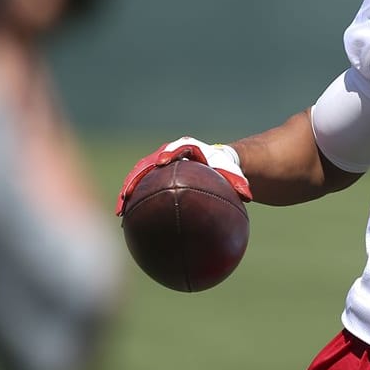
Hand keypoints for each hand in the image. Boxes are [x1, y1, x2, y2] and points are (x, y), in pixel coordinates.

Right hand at [116, 136, 251, 214]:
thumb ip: (239, 183)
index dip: (168, 154)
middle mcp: (169, 154)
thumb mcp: (234, 175)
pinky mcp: (153, 176)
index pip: (176, 149)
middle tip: (128, 194)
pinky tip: (127, 221)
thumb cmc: (225, 171)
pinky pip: (141, 187)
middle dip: (136, 178)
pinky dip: (133, 201)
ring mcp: (157, 164)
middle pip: (147, 164)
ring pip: (138, 177)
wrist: (216, 164)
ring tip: (121, 211)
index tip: (161, 163)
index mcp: (189, 150)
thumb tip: (249, 197)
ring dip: (128, 192)